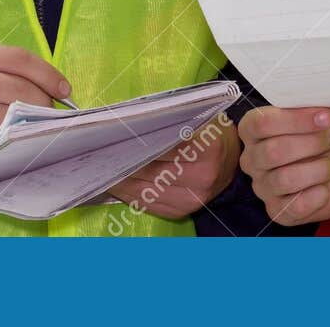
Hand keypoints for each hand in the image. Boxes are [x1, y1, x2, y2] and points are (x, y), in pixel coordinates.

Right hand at [0, 44, 71, 167]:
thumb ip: (0, 71)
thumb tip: (47, 86)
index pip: (19, 59)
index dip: (48, 74)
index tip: (64, 89)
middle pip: (21, 90)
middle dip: (44, 103)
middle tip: (51, 112)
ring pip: (12, 116)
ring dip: (31, 124)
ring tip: (35, 126)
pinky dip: (12, 141)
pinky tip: (14, 140)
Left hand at [108, 113, 238, 219]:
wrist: (230, 162)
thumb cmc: (210, 132)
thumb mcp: (198, 117)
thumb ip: (169, 120)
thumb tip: (129, 124)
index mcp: (207, 148)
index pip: (162, 144)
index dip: (135, 141)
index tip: (112, 136)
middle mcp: (201, 177)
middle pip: (149, 168)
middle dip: (123, 160)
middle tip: (99, 151)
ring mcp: (192, 199)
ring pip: (143, 189)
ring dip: (119, 179)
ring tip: (102, 167)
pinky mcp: (181, 212)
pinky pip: (146, 203)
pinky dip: (127, 192)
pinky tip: (116, 182)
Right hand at [238, 100, 329, 224]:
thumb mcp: (321, 101)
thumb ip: (308, 91)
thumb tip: (309, 76)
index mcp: (254, 128)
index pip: (261, 123)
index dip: (296, 121)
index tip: (325, 117)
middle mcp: (252, 158)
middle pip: (274, 152)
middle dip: (312, 144)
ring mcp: (264, 186)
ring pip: (284, 180)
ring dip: (318, 169)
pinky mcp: (279, 211)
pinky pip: (293, 208)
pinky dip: (317, 195)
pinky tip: (327, 187)